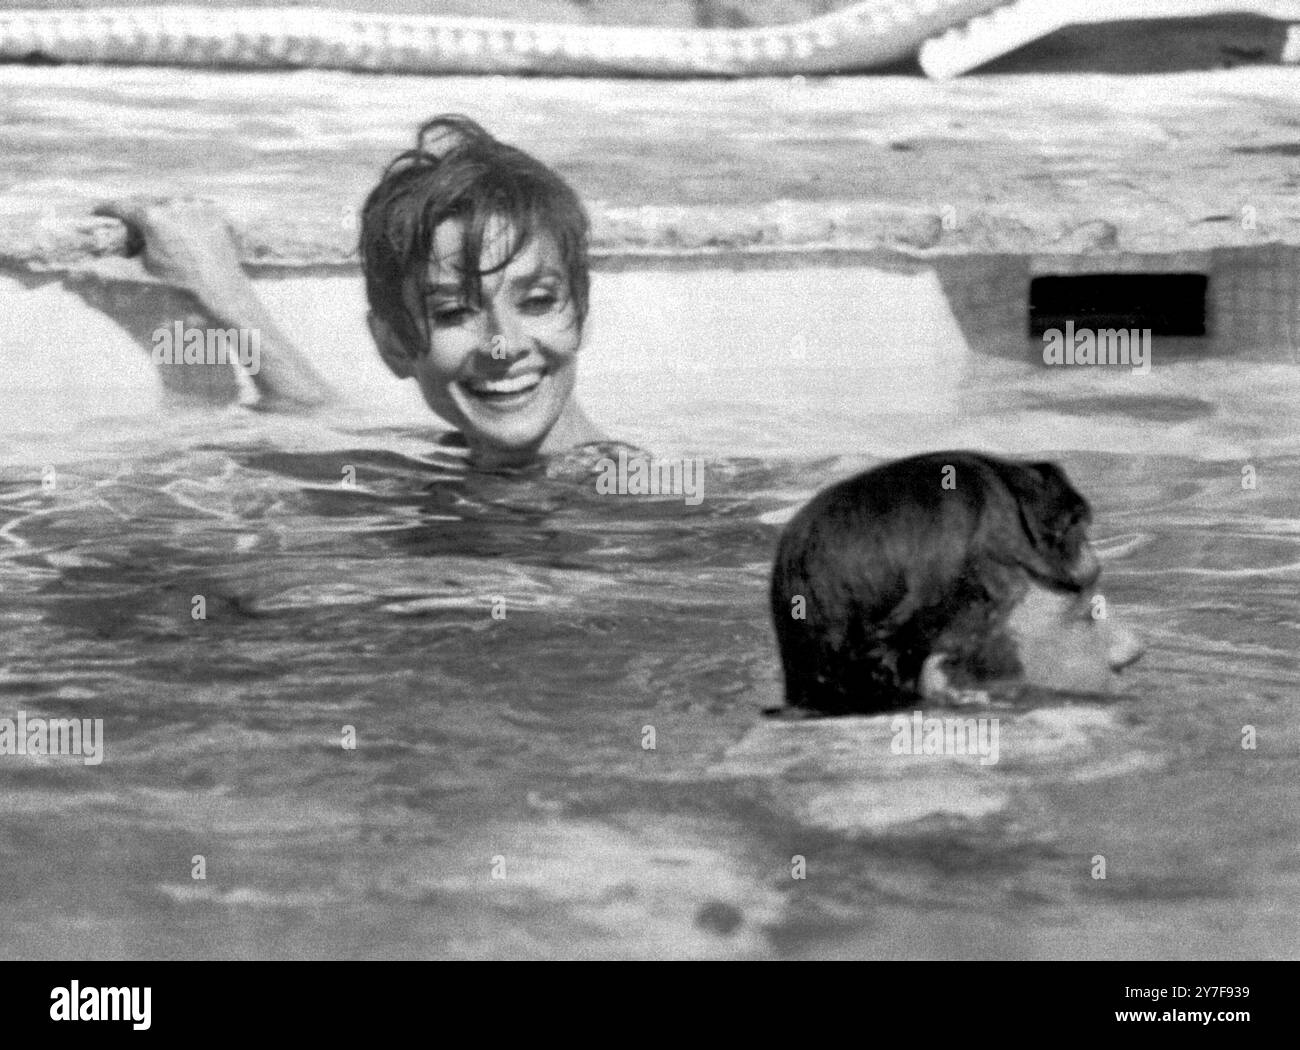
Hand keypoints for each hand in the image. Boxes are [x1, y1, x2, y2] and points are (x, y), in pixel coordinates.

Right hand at [91, 197, 245, 295]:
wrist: (224, 293)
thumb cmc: (182, 286)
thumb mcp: (141, 274)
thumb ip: (110, 267)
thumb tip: (81, 270)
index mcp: (153, 216)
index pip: (121, 206)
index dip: (105, 209)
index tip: (96, 211)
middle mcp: (175, 204)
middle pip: (144, 201)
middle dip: (132, 211)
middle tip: (123, 222)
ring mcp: (197, 205)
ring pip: (167, 201)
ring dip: (157, 210)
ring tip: (152, 226)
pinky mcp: (213, 211)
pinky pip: (190, 206)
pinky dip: (180, 213)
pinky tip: (177, 227)